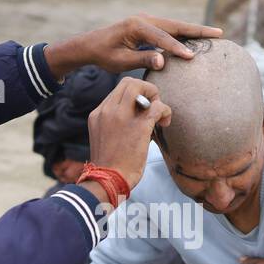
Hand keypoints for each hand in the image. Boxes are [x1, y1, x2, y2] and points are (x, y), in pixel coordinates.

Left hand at [43, 14, 221, 77]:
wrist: (92, 45)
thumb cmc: (104, 55)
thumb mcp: (121, 61)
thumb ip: (142, 59)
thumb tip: (163, 60)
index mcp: (136, 25)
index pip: (162, 37)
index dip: (177, 48)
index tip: (192, 57)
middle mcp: (144, 19)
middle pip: (175, 25)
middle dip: (197, 30)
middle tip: (218, 33)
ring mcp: (147, 20)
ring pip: (175, 25)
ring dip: (194, 30)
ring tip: (214, 34)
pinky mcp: (148, 25)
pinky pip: (169, 29)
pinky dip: (184, 32)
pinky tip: (196, 38)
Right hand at [81, 77, 171, 198]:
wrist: (108, 180)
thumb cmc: (110, 164)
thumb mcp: (104, 136)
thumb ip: (114, 122)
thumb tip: (136, 115)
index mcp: (98, 113)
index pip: (118, 90)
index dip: (135, 94)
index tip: (142, 109)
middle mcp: (107, 111)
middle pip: (130, 82)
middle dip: (146, 89)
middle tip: (153, 106)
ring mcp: (122, 117)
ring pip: (141, 87)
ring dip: (156, 97)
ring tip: (160, 115)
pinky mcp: (138, 127)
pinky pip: (157, 107)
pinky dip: (165, 111)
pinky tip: (165, 122)